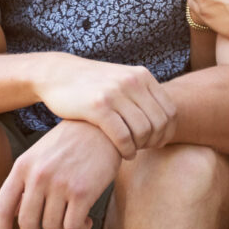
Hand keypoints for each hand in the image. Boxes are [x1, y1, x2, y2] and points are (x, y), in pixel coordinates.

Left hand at [0, 120, 120, 228]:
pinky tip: (87, 219)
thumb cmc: (72, 142)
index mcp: (23, 166)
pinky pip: (73, 227)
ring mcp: (59, 184)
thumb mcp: (41, 155)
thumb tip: (14, 215)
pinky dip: (80, 228)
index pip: (2, 206)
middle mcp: (38, 175)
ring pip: (52, 226)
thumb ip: (27, 182)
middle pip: (27, 223)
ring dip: (63, 227)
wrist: (104, 126)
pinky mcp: (82, 191)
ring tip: (74, 214)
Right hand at [37, 58, 175, 158]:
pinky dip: (127, 150)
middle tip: (143, 148)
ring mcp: (115, 93)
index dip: (168, 132)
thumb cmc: (92, 85)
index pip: (170, 111)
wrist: (58, 74)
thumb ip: (143, 95)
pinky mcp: (97, 106)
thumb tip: (168, 121)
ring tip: (132, 151)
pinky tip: (124, 153)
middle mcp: (132, 82)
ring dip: (140, 147)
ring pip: (143, 131)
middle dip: (155, 141)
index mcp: (142, 76)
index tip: (157, 142)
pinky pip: (122, 136)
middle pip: (159, 123)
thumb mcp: (122, 81)